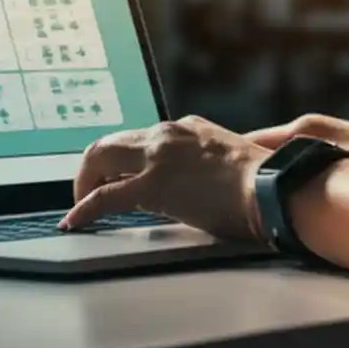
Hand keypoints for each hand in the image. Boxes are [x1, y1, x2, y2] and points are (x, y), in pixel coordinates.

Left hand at [61, 115, 271, 240]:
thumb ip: (209, 162)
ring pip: (100, 159)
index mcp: (188, 127)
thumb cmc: (265, 182)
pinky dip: (84, 208)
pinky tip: (74, 220)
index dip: (124, 161)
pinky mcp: (153, 186)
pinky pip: (105, 197)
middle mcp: (168, 134)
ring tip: (79, 204)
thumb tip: (206, 180)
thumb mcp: (231, 158)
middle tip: (87, 191)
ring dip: (84, 183)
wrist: (274, 188)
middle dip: (92, 167)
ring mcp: (158, 157)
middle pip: (111, 143)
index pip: (142, 139)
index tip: (118, 176)